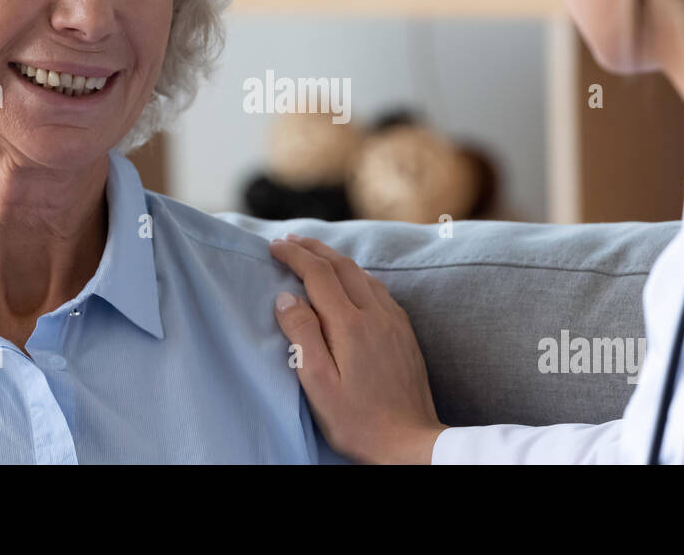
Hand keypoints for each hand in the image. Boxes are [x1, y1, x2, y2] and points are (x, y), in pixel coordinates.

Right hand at [269, 233, 446, 463]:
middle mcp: (376, 314)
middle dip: (313, 249)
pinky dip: (357, 275)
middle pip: (342, 265)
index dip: (294, 255)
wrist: (410, 442)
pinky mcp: (404, 332)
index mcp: (350, 324)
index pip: (317, 274)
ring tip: (315, 256)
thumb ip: (301, 336)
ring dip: (336, 259)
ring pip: (363, 274)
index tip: (274, 246)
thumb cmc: (358, 420)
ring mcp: (394, 321)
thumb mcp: (318, 384)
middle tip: (289, 240)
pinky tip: (350, 283)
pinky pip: (379, 289)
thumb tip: (286, 298)